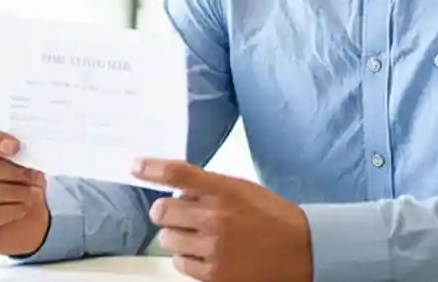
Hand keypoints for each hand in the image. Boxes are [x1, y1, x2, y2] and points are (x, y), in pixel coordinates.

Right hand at [0, 126, 49, 255]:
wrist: (28, 221)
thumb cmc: (20, 186)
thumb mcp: (23, 165)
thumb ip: (19, 153)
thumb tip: (26, 149)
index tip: (16, 146)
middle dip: (12, 171)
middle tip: (34, 175)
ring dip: (15, 191)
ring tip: (31, 194)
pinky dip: (11, 210)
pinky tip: (22, 209)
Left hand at [133, 159, 311, 281]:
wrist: (301, 251)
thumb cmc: (271, 217)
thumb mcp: (241, 189)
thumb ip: (209, 187)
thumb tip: (174, 188)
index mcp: (224, 190)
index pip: (178, 173)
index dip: (151, 168)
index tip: (135, 166)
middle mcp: (215, 217)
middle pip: (161, 211)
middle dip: (166, 212)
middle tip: (178, 215)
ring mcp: (213, 248)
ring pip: (167, 239)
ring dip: (177, 237)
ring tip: (200, 237)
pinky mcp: (213, 275)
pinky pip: (179, 264)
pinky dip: (187, 259)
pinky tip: (206, 254)